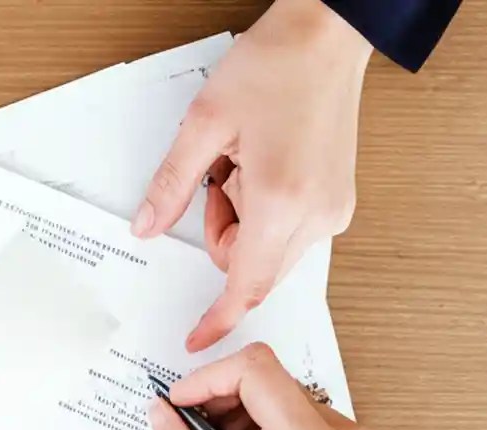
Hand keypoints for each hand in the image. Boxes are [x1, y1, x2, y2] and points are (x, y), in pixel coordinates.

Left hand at [133, 0, 371, 351]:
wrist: (327, 35)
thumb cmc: (276, 66)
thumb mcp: (204, 124)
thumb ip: (172, 186)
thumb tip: (147, 227)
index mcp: (282, 201)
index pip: (244, 284)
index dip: (217, 317)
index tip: (197, 338)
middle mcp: (317, 215)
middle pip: (255, 269)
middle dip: (225, 237)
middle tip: (220, 177)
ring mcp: (334, 211)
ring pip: (270, 251)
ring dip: (245, 221)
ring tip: (246, 161)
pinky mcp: (340, 202)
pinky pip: (290, 232)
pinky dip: (266, 212)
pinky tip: (266, 164)